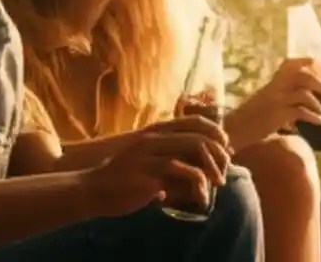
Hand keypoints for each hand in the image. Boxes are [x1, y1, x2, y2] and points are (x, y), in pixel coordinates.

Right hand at [85, 121, 231, 217]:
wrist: (94, 190)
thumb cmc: (124, 178)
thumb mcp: (148, 162)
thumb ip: (172, 160)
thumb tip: (206, 170)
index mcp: (154, 132)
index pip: (194, 121)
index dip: (216, 133)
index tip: (226, 151)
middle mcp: (153, 138)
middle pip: (200, 136)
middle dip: (219, 156)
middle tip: (223, 175)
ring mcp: (150, 154)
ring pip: (195, 149)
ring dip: (212, 170)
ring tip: (216, 186)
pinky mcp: (149, 174)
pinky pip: (185, 173)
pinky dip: (200, 186)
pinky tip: (200, 198)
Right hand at [223, 57, 320, 149]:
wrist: (234, 130)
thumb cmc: (249, 120)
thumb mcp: (264, 104)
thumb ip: (281, 102)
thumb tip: (301, 110)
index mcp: (272, 83)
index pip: (290, 64)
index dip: (308, 63)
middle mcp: (274, 88)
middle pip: (300, 74)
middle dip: (318, 81)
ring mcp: (276, 101)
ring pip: (303, 93)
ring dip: (318, 103)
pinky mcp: (278, 115)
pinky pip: (301, 112)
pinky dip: (314, 117)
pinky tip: (320, 123)